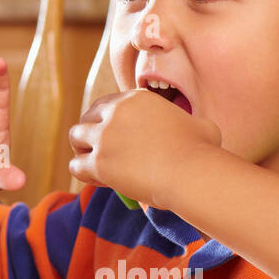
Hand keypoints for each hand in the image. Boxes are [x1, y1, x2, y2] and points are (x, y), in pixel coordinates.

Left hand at [68, 89, 221, 209]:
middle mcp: (115, 112)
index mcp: (136, 98)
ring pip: (76, 137)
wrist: (191, 171)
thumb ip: (185, 121)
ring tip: (92, 163)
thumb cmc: (202, 150)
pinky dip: (84, 173)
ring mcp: (104, 136)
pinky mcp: (99, 162)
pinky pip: (76, 165)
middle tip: (97, 149)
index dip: (105, 120)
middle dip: (90, 132)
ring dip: (82, 149)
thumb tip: (192, 128)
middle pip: (87, 117)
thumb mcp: (197, 123)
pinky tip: (98, 180)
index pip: (106, 104)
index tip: (112, 135)